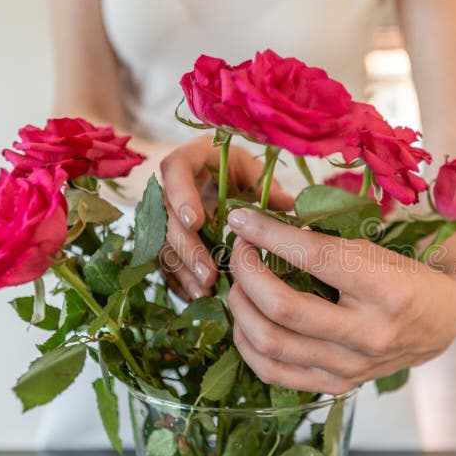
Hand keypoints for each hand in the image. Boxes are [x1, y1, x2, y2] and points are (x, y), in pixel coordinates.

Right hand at [159, 136, 293, 300]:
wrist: (225, 177)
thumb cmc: (242, 171)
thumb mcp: (257, 174)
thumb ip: (268, 189)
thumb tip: (289, 204)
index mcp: (192, 159)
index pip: (176, 170)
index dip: (181, 195)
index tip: (196, 221)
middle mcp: (173, 186)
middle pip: (167, 216)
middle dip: (187, 247)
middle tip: (208, 272)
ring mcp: (168, 214)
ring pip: (165, 243)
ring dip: (184, 270)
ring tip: (205, 291)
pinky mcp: (171, 238)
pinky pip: (169, 262)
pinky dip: (183, 280)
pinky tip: (199, 296)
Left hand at [226, 208, 455, 394]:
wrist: (438, 325)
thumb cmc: (406, 279)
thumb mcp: (376, 250)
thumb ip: (326, 242)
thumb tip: (264, 227)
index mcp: (387, 292)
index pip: (313, 257)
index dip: (268, 234)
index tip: (242, 218)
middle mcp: (369, 336)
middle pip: (282, 307)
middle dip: (247, 271)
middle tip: (239, 249)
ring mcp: (351, 368)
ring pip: (270, 343)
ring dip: (241, 307)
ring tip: (239, 283)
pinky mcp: (337, 386)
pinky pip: (273, 372)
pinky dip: (248, 343)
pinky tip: (245, 320)